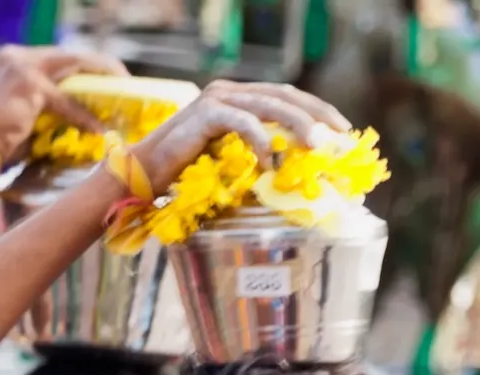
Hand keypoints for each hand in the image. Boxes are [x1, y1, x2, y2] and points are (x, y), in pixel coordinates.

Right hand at [0, 45, 126, 162]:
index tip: (106, 77)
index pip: (58, 57)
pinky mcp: (30, 88)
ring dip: (101, 84)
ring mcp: (23, 69)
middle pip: (71, 56)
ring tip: (122, 96)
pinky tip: (98, 129)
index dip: (85, 66)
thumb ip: (45, 101)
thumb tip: (79, 107)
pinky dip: (83, 117)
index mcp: (12, 59)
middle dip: (101, 67)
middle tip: (124, 80)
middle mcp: (17, 57)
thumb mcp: (20, 111)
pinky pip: (66, 102)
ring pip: (74, 70)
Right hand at [128, 80, 350, 185]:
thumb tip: (291, 168)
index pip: (285, 96)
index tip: (340, 130)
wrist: (139, 177)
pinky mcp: (205, 113)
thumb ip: (253, 153)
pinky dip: (260, 140)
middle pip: (284, 95)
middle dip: (316, 114)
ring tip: (315, 146)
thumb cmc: (180, 176)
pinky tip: (269, 162)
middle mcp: (228, 92)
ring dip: (297, 124)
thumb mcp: (226, 159)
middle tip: (338, 135)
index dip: (316, 109)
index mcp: (236, 99)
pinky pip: (243, 121)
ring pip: (269, 104)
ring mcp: (216, 100)